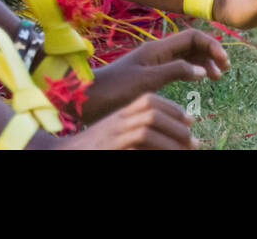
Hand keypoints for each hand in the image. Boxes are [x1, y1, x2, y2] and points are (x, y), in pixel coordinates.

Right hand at [50, 93, 195, 148]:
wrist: (63, 156)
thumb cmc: (92, 149)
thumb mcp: (114, 138)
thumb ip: (134, 135)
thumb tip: (161, 139)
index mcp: (118, 115)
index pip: (148, 100)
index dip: (172, 107)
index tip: (188, 119)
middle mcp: (116, 121)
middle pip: (151, 110)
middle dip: (176, 123)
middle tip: (193, 140)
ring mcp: (113, 134)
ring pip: (147, 126)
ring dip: (171, 137)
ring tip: (187, 149)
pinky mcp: (112, 147)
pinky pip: (140, 143)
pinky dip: (158, 147)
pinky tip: (169, 155)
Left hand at [80, 29, 229, 122]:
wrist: (90, 97)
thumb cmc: (115, 89)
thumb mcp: (147, 81)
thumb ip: (174, 72)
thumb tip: (202, 70)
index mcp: (157, 48)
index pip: (192, 37)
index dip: (211, 45)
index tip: (224, 62)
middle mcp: (156, 51)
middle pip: (191, 44)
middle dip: (210, 53)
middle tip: (224, 71)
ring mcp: (153, 61)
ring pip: (185, 55)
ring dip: (203, 62)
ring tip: (216, 77)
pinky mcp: (149, 73)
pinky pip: (177, 66)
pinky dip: (191, 70)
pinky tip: (197, 80)